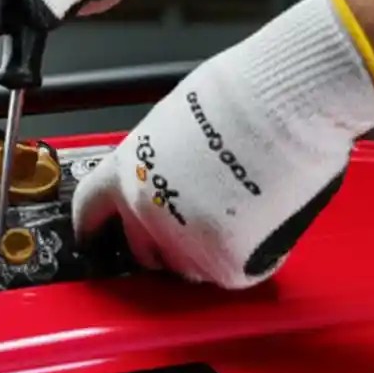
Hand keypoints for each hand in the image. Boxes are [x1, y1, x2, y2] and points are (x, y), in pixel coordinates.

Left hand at [72, 0, 373, 288]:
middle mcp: (145, 210)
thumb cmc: (242, 97)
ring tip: (233, 216)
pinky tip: (258, 225)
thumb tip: (171, 173)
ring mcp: (182, 241)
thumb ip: (161, 160)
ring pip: (186, 268)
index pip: (89, 211)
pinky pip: (230, 274)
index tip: (97, 236)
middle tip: (193, 222)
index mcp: (126, 170)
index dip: (94, 226)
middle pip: (141, 249)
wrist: (285, 104)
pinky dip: (245, 258)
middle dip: (162, 242)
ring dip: (203, 252)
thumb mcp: (175, 121)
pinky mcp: (223, 262)